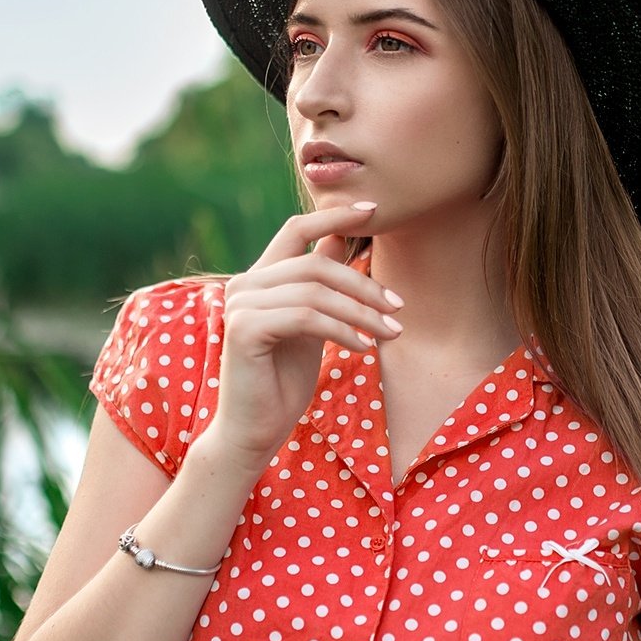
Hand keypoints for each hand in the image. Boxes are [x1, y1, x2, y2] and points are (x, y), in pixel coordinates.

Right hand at [205, 202, 403, 468]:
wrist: (253, 431)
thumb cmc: (283, 382)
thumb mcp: (310, 325)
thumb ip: (320, 286)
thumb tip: (341, 239)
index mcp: (259, 278)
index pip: (296, 229)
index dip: (335, 216)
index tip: (374, 209)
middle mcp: (244, 285)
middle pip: (315, 264)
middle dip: (363, 284)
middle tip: (399, 306)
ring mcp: (241, 305)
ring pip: (314, 291)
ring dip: (361, 311)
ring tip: (390, 332)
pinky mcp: (245, 329)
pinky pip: (306, 317)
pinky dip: (342, 330)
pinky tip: (363, 348)